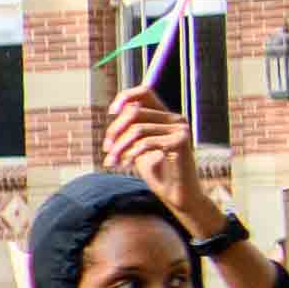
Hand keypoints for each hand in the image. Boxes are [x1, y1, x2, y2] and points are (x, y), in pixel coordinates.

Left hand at [105, 85, 223, 231]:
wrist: (177, 195)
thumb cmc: (158, 172)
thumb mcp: (139, 147)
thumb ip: (131, 129)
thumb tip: (115, 112)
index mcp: (166, 116)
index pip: (145, 92)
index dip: (125, 97)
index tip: (111, 112)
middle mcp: (175, 118)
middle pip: (135, 111)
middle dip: (114, 131)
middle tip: (106, 150)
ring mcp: (180, 129)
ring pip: (137, 129)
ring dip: (118, 147)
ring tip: (111, 162)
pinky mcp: (181, 142)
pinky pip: (147, 142)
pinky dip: (131, 154)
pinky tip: (125, 164)